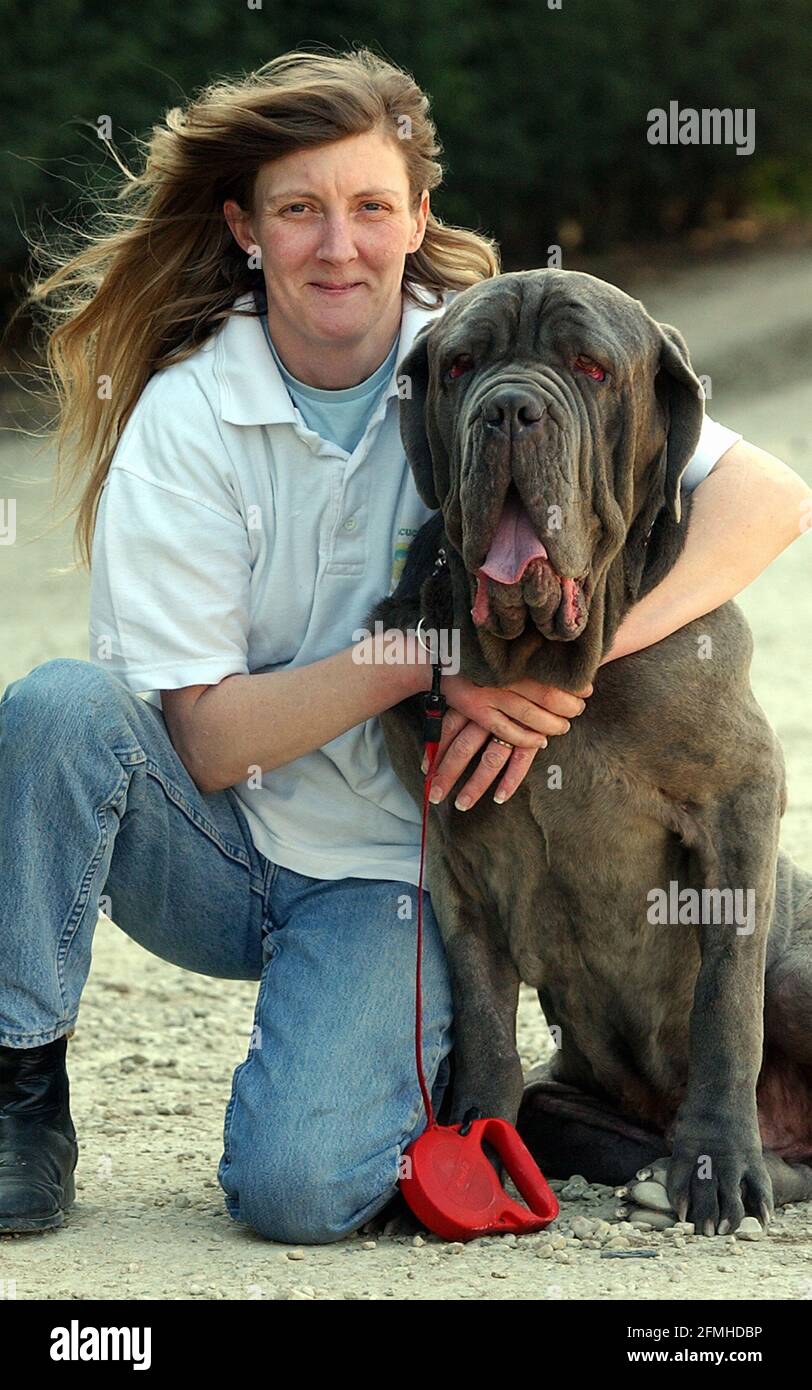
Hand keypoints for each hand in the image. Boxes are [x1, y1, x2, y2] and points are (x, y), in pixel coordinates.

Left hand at [421, 674, 591, 809]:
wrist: (550, 664)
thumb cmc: (515, 672)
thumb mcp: (487, 680)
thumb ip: (470, 694)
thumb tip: (445, 706)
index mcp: (475, 699)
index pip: (449, 728)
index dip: (436, 751)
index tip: (425, 771)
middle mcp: (489, 713)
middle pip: (463, 749)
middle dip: (447, 774)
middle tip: (434, 795)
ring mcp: (512, 725)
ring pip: (489, 760)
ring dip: (474, 785)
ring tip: (462, 804)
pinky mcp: (533, 733)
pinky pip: (520, 762)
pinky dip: (510, 781)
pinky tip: (499, 798)